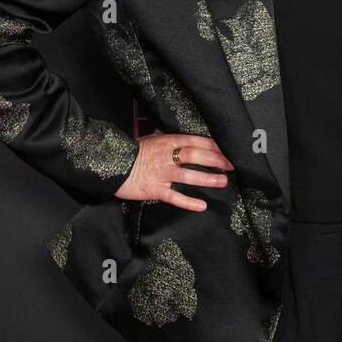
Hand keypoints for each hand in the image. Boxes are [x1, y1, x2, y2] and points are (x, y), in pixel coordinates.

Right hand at [113, 132, 234, 211]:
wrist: (110, 165)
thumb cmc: (131, 152)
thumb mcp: (150, 139)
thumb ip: (167, 139)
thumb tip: (182, 136)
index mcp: (167, 142)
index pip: (195, 140)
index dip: (214, 145)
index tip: (228, 149)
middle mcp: (166, 156)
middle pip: (195, 155)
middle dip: (216, 160)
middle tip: (232, 165)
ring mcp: (161, 173)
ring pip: (188, 175)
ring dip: (207, 178)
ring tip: (223, 182)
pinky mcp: (154, 189)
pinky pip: (174, 197)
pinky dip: (188, 202)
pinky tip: (201, 205)